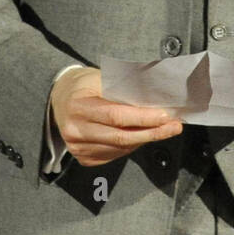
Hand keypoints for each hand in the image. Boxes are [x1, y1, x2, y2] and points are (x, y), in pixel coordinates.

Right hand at [49, 67, 182, 166]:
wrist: (59, 99)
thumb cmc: (85, 85)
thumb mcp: (100, 77)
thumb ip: (123, 87)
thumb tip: (155, 96)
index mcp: (78, 106)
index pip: (115, 115)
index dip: (143, 117)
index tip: (165, 115)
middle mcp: (75, 130)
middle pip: (120, 136)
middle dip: (152, 132)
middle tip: (174, 127)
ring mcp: (78, 147)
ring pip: (120, 148)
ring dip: (145, 139)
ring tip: (164, 130)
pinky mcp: (83, 158)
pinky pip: (115, 154)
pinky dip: (132, 146)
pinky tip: (142, 136)